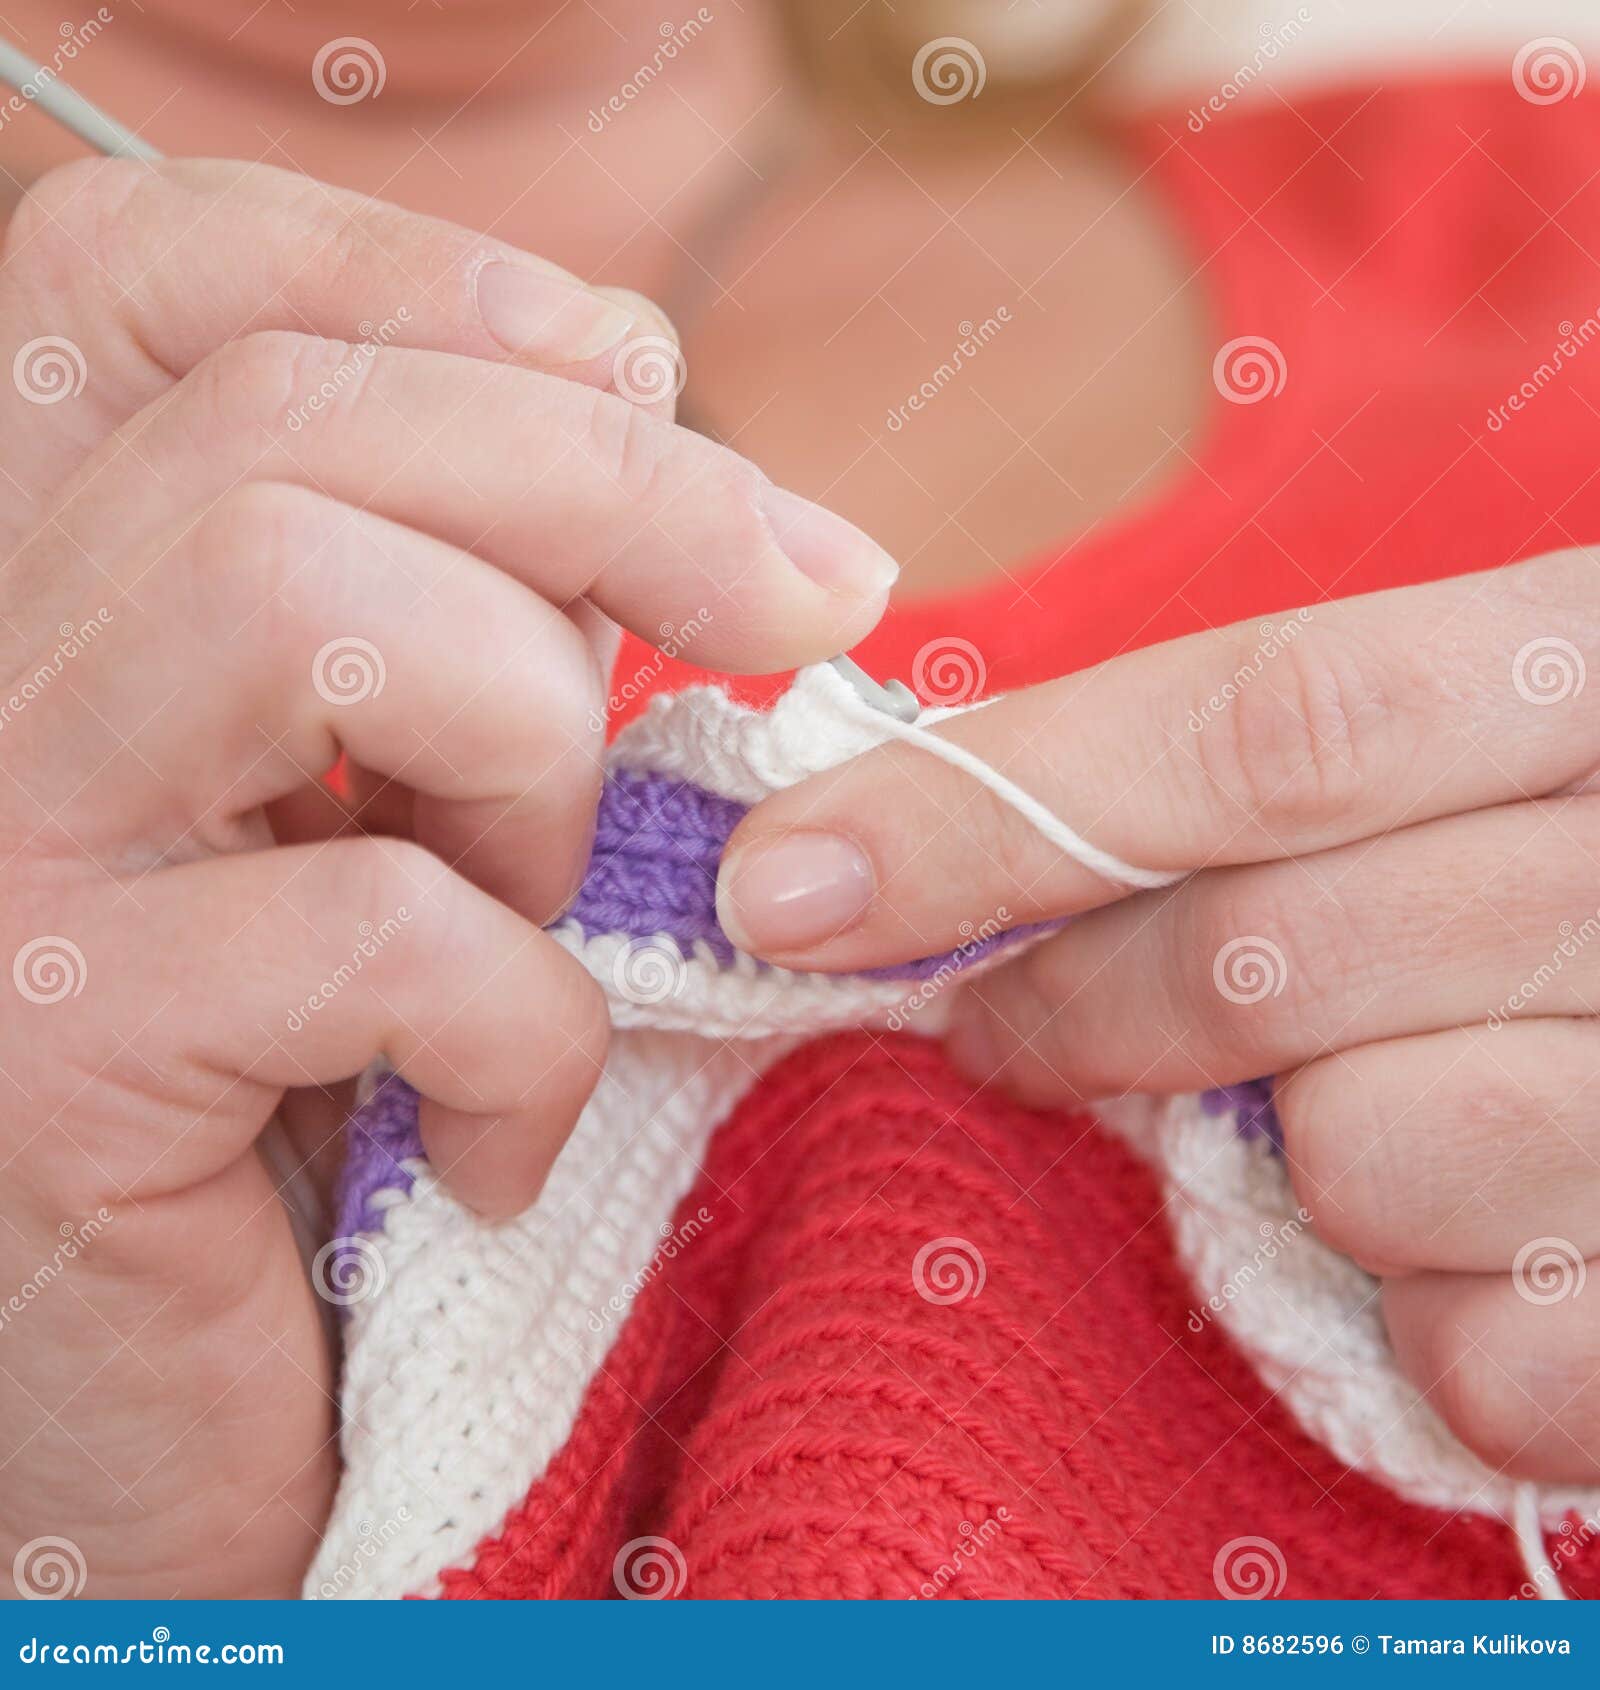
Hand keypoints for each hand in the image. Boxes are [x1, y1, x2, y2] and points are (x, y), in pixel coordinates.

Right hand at [0, 156, 894, 1596]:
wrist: (205, 1432)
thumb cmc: (343, 1096)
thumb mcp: (422, 798)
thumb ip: (488, 602)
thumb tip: (677, 444)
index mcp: (71, 589)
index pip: (159, 279)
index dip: (419, 271)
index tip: (649, 377)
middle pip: (293, 420)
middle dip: (623, 492)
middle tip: (809, 602)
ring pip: (298, 596)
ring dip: (529, 757)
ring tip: (536, 915)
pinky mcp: (53, 1061)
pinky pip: (377, 931)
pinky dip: (520, 1033)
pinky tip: (495, 1136)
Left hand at [717, 549, 1599, 1483]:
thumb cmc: (1582, 859)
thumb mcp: (1484, 743)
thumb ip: (1265, 772)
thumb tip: (911, 831)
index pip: (1265, 727)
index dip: (995, 808)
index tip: (788, 877)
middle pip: (1270, 951)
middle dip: (1075, 1004)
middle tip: (990, 1025)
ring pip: (1358, 1156)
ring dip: (1301, 1162)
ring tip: (1369, 1114)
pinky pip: (1471, 1352)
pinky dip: (1426, 1316)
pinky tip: (1495, 1240)